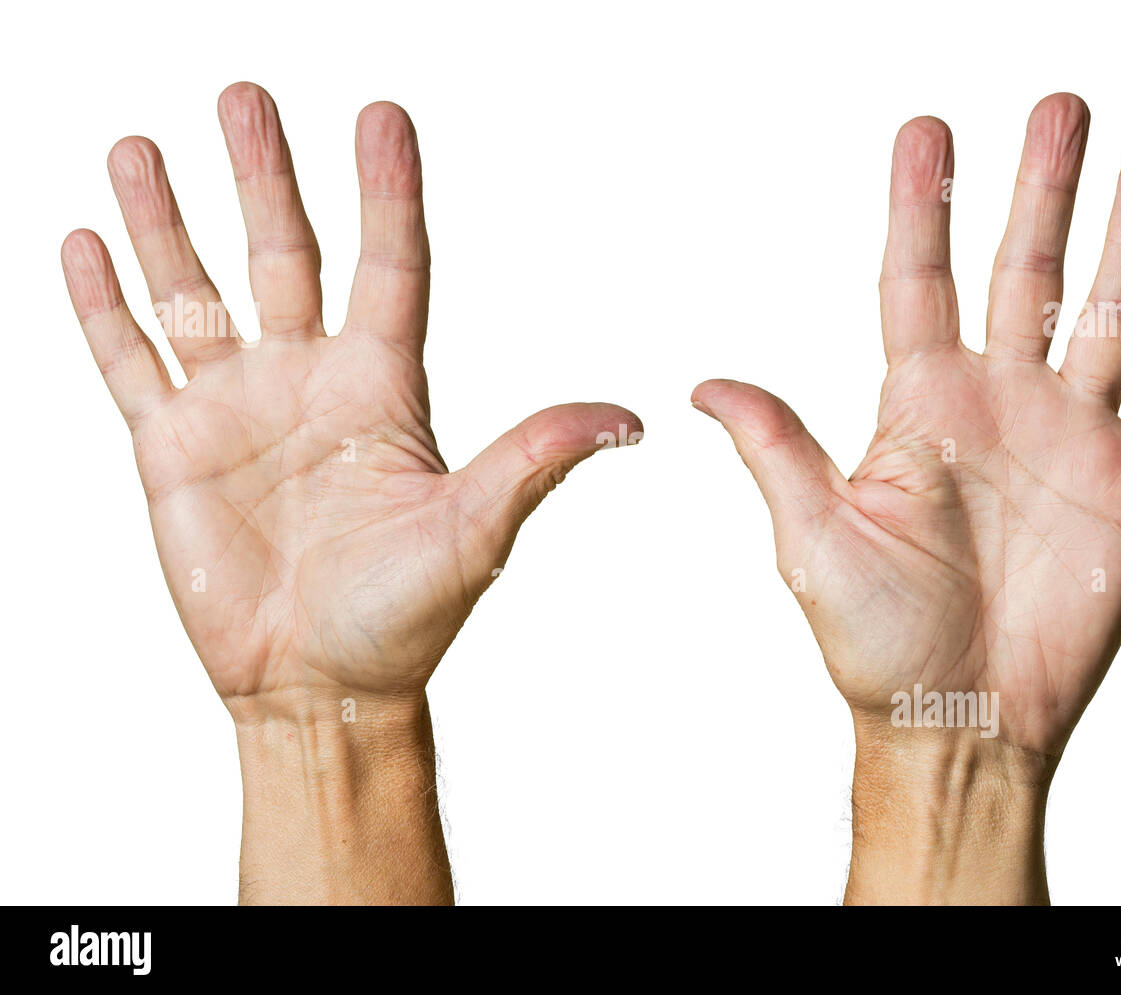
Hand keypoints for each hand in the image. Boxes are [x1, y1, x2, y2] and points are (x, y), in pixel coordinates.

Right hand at [62, 83, 640, 902]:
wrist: (318, 686)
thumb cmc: (403, 618)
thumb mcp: (475, 530)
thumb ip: (534, 460)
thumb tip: (630, 418)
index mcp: (384, 389)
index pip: (391, 265)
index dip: (387, 192)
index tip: (383, 114)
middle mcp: (310, 381)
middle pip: (286, 253)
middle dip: (264, 175)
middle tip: (246, 94)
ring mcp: (237, 409)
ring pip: (195, 289)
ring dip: (168, 220)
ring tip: (141, 145)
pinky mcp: (171, 448)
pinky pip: (130, 358)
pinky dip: (104, 304)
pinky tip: (85, 243)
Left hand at [692, 94, 1120, 901]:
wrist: (957, 718)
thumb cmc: (876, 642)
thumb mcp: (812, 537)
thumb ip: (776, 448)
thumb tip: (704, 384)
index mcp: (917, 409)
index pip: (917, 281)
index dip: (922, 206)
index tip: (925, 131)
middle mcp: (995, 407)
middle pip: (1021, 274)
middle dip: (1039, 192)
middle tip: (1057, 110)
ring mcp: (1068, 440)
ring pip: (1107, 317)